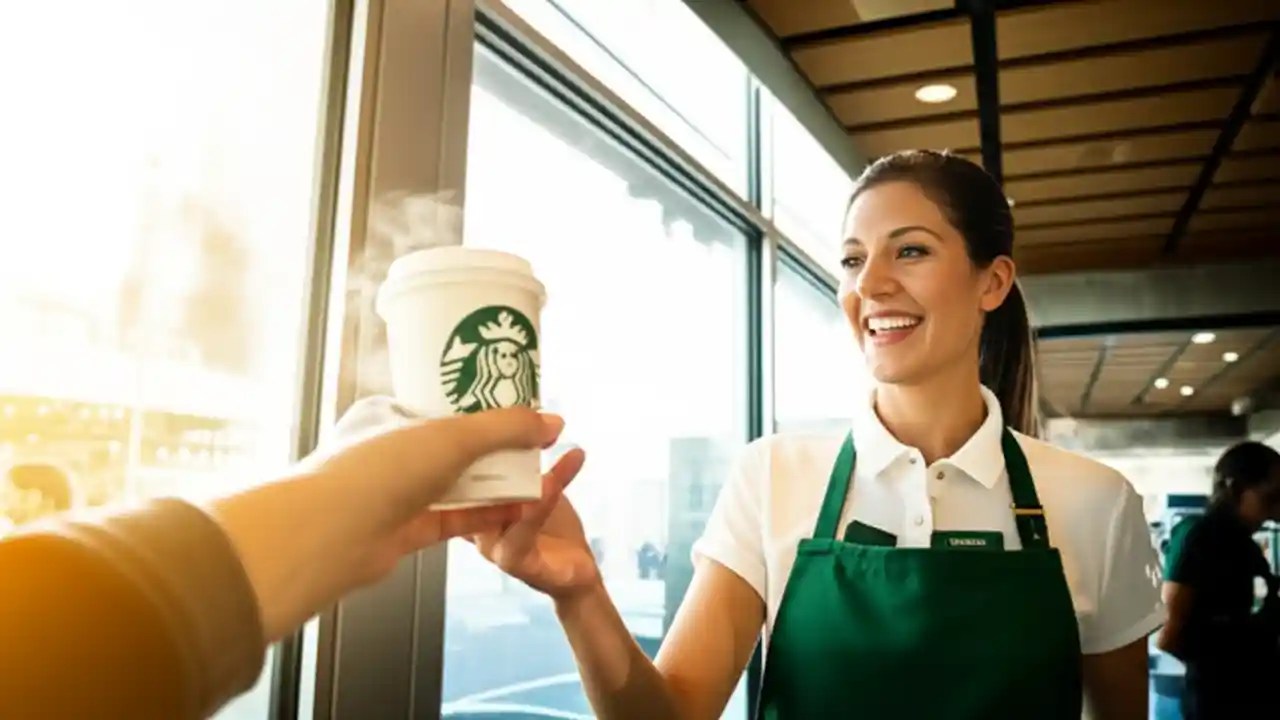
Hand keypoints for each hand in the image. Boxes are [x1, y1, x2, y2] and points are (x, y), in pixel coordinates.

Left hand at [210, 396, 580, 638]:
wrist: (330, 537)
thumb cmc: (373, 473)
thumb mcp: (451, 437)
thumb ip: (505, 429)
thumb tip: (551, 421)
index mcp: (386, 414)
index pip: (440, 402)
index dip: (481, 403)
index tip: (516, 404)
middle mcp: (388, 451)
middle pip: (454, 445)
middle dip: (494, 446)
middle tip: (533, 440)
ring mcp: (396, 493)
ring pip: (456, 483)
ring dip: (494, 481)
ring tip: (536, 472)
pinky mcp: (406, 530)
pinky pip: (456, 518)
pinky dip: (486, 514)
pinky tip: (519, 509)